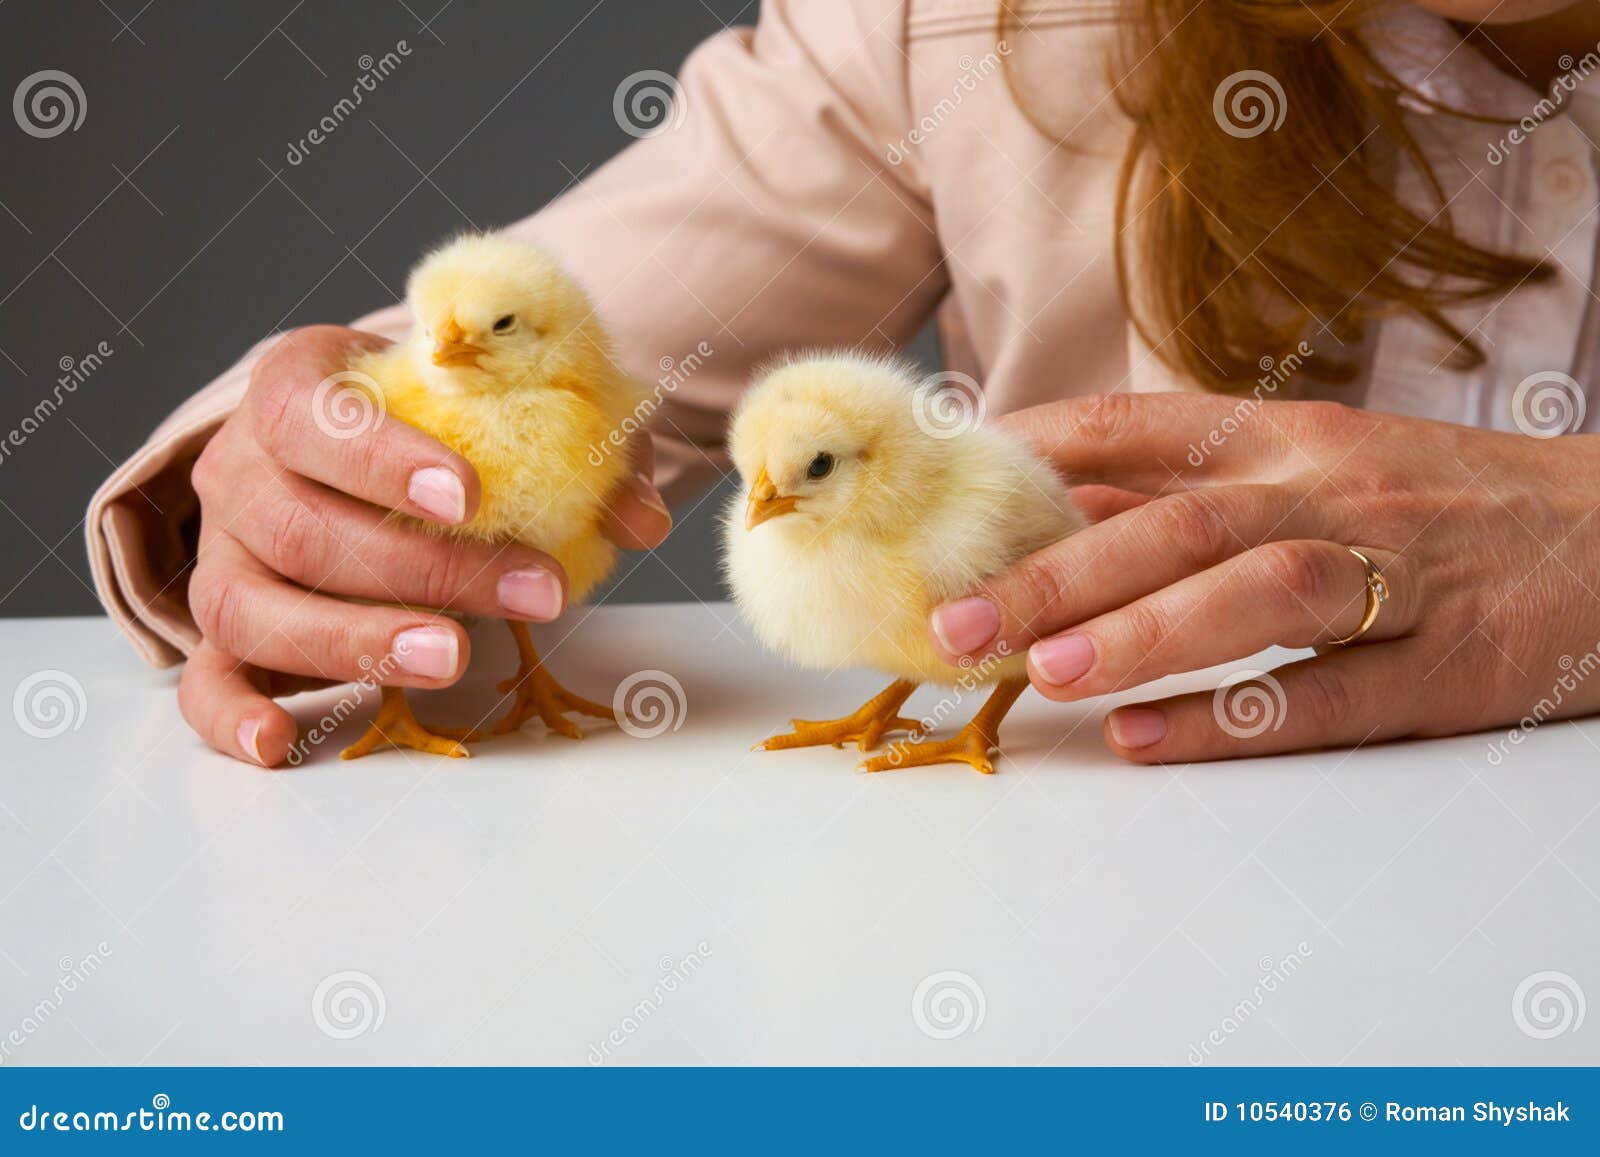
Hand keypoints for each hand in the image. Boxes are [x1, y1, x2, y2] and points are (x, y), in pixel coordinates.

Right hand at [182, 325, 671, 767]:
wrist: (364, 443)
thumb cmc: (440, 422)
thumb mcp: (515, 409)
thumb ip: (578, 451)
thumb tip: (642, 520)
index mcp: (295, 387)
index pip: (311, 415)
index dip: (381, 457)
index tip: (470, 498)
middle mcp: (241, 469)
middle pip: (300, 527)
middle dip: (421, 568)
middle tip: (531, 593)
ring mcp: (225, 555)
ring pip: (252, 607)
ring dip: (355, 640)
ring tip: (455, 657)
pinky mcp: (225, 632)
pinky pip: (203, 680)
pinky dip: (232, 715)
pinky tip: (285, 742)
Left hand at [928, 392, 1599, 761]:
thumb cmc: (1441, 504)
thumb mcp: (1319, 468)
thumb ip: (1190, 490)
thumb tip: (1054, 510)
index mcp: (1291, 438)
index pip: (1139, 428)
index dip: (1033, 454)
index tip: (943, 493)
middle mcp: (1336, 491)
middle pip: (1184, 521)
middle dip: (1060, 571)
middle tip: (960, 616)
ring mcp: (1400, 574)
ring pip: (1260, 592)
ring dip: (1143, 632)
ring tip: (1042, 674)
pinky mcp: (1452, 663)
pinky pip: (1335, 694)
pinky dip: (1238, 718)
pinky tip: (1149, 738)